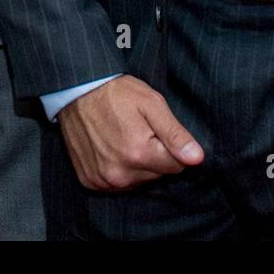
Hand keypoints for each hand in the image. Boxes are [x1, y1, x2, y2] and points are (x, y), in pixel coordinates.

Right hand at [58, 74, 203, 190]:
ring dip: (135, 164)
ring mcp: (103, 180)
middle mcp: (121, 173)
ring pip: (137, 181)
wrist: (76, 90)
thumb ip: (175, 134)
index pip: (176, 167)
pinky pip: (116, 184)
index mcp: (140, 153)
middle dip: (153, 155)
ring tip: (122, 136)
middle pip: (156, 175)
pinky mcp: (90, 181)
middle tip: (137, 129)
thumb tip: (197, 158)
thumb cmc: (116, 93)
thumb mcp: (151, 103)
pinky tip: (109, 148)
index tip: (156, 130)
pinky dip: (117, 169)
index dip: (171, 147)